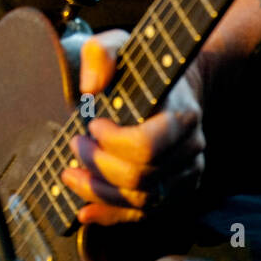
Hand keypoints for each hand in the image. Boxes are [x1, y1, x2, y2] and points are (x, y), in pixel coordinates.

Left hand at [60, 29, 206, 225]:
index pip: (147, 146)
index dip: (113, 142)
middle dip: (99, 166)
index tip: (93, 123)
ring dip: (99, 193)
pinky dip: (112, 215)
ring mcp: (185, 175)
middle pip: (140, 178)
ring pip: (141, 202)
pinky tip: (86, 211)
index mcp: (182, 115)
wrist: (176, 86)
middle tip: (75, 145)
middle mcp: (190, 151)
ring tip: (70, 174)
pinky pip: (143, 214)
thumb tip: (89, 88)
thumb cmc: (144, 67)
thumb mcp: (120, 44)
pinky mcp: (174, 192)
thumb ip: (101, 54)